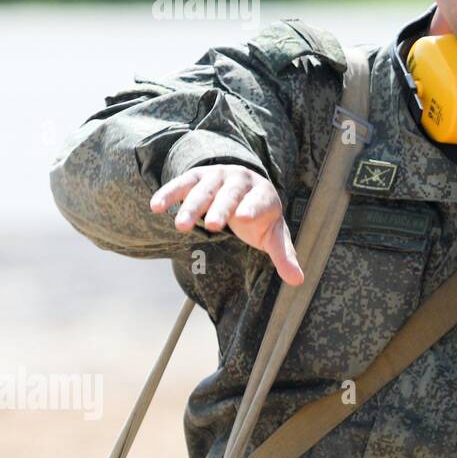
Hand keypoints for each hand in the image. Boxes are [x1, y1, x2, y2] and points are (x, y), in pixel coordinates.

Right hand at [150, 164, 304, 285]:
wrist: (245, 184)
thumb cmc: (260, 215)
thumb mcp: (273, 234)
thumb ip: (284, 256)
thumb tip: (298, 281)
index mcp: (264, 194)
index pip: (260, 202)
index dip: (253, 208)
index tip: (245, 218)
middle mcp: (242, 180)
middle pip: (231, 195)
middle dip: (222, 209)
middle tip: (213, 226)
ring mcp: (218, 176)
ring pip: (205, 190)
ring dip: (192, 207)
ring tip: (181, 226)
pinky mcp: (197, 176)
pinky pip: (182, 184)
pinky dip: (169, 193)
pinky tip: (156, 206)